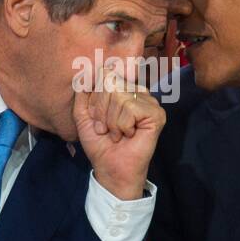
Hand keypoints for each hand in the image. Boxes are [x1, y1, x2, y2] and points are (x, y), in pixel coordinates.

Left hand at [72, 65, 163, 199]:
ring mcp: (149, 102)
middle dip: (102, 110)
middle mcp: (138, 91)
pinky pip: (131, 108)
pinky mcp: (157, 114)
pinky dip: (123, 125)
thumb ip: (82, 93)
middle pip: (111, 82)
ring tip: (117, 134)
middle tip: (106, 129)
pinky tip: (128, 135)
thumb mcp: (83, 115)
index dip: (96, 99)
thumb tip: (84, 72)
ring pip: (120, 95)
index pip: (105, 74)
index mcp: (123, 89)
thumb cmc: (100, 143)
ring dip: (112, 121)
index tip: (98, 119)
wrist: (109, 167)